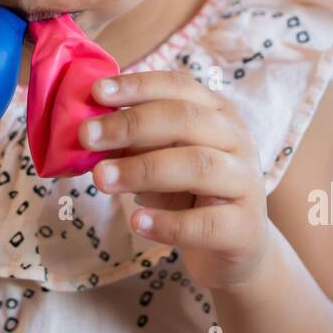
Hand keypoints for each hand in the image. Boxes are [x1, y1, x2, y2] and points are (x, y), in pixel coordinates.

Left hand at [78, 71, 272, 291]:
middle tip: (87, 136)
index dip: (137, 86)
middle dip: (131, 124)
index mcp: (216, 113)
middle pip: (186, 119)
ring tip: (101, 179)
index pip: (178, 86)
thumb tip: (90, 131)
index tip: (96, 92)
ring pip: (197, 165)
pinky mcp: (244, 228)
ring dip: (142, 169)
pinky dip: (168, 222)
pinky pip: (205, 223)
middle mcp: (237, 139)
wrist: (235, 246)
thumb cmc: (190, 194)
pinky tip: (137, 222)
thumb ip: (135, 144)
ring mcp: (245, 182)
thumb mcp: (161, 160)